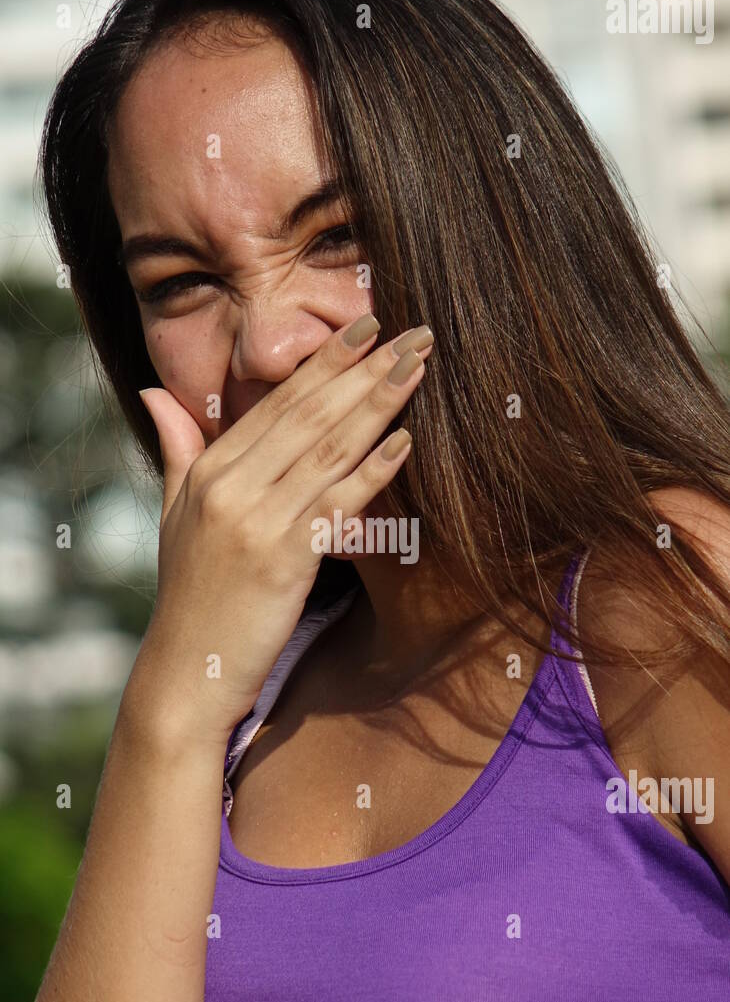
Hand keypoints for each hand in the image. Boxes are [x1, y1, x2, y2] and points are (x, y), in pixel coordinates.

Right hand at [130, 316, 432, 743]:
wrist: (186, 674)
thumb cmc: (189, 596)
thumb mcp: (174, 515)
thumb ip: (176, 448)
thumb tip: (151, 390)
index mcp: (211, 471)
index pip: (278, 402)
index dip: (327, 362)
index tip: (369, 328)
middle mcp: (232, 487)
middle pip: (310, 414)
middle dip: (366, 368)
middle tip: (416, 332)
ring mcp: (258, 522)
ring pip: (329, 449)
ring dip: (380, 404)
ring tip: (420, 367)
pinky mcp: (284, 561)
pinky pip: (337, 505)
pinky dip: (372, 472)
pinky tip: (405, 442)